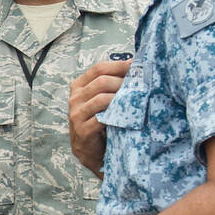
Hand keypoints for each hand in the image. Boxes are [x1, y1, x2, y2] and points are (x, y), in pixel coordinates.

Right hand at [69, 59, 131, 175]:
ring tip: (135, 99)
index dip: (119, 66)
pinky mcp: (83, 130)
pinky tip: (127, 115)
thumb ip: (111, 83)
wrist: (90, 151)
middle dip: (123, 82)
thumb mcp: (101, 99)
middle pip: (102, 81)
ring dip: (122, 98)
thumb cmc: (100, 121)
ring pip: (102, 98)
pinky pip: (102, 118)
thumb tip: (134, 64)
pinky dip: (116, 115)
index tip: (137, 66)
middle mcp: (75, 99)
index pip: (98, 69)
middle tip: (140, 86)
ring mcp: (77, 115)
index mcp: (78, 87)